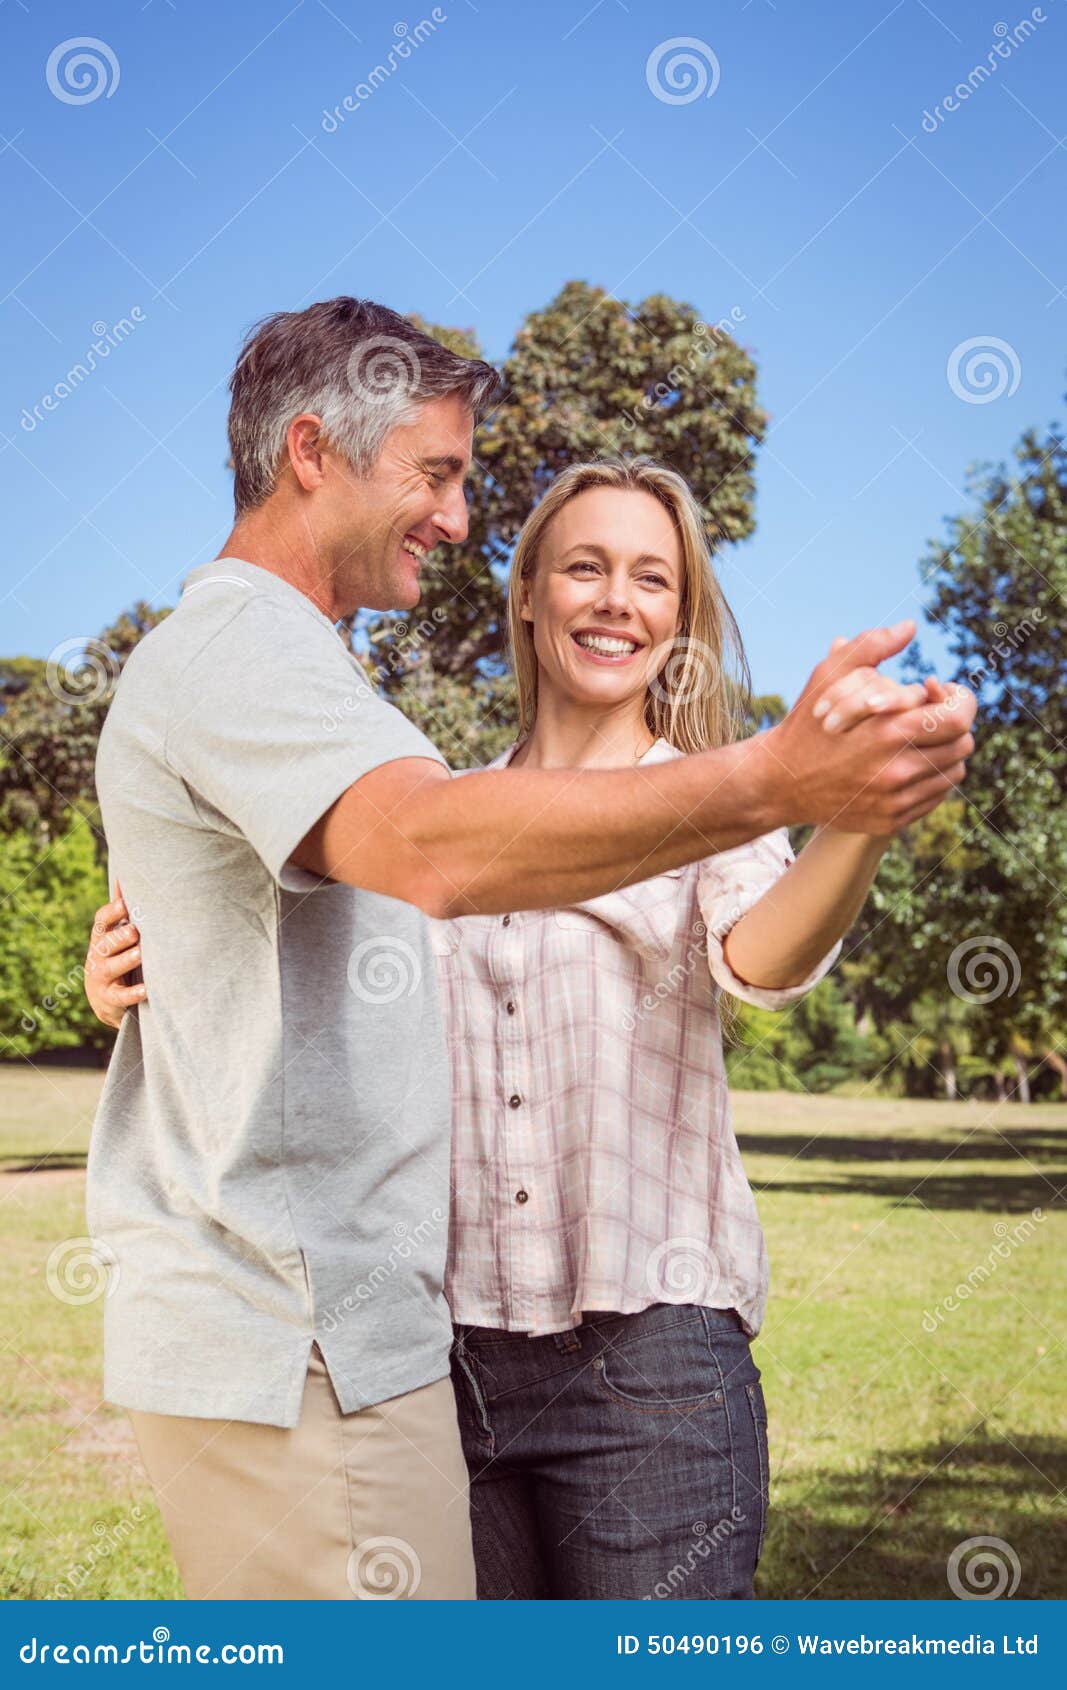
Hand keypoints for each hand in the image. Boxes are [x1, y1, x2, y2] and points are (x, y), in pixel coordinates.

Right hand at [84, 888, 144, 1029]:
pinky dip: (133, 993)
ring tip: (140, 954)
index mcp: (101, 937)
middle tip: (136, 931)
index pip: (101, 921)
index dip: (111, 913)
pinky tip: (147, 989)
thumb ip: (120, 911)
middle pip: (106, 944)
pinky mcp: (109, 998)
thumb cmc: (116, 956)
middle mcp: (98, 955)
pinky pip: (121, 996)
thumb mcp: (115, 934)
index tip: (124, 905)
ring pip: (111, 968)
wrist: (104, 999)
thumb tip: (125, 875)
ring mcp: (101, 977)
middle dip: (121, 937)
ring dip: (126, 961)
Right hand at [768, 622, 976, 834]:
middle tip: (931, 714)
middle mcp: (896, 770)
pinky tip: (907, 763)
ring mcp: (896, 800)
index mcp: (887, 731)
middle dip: (953, 723)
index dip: (960, 700)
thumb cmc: (808, 723)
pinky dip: (930, 778)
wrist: (780, 782)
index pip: (959, 718)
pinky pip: (936, 796)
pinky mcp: (892, 820)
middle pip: (964, 744)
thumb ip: (870, 646)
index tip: (940, 693)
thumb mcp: (827, 677)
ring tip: (920, 739)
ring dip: (945, 751)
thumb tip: (910, 627)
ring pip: (955, 772)